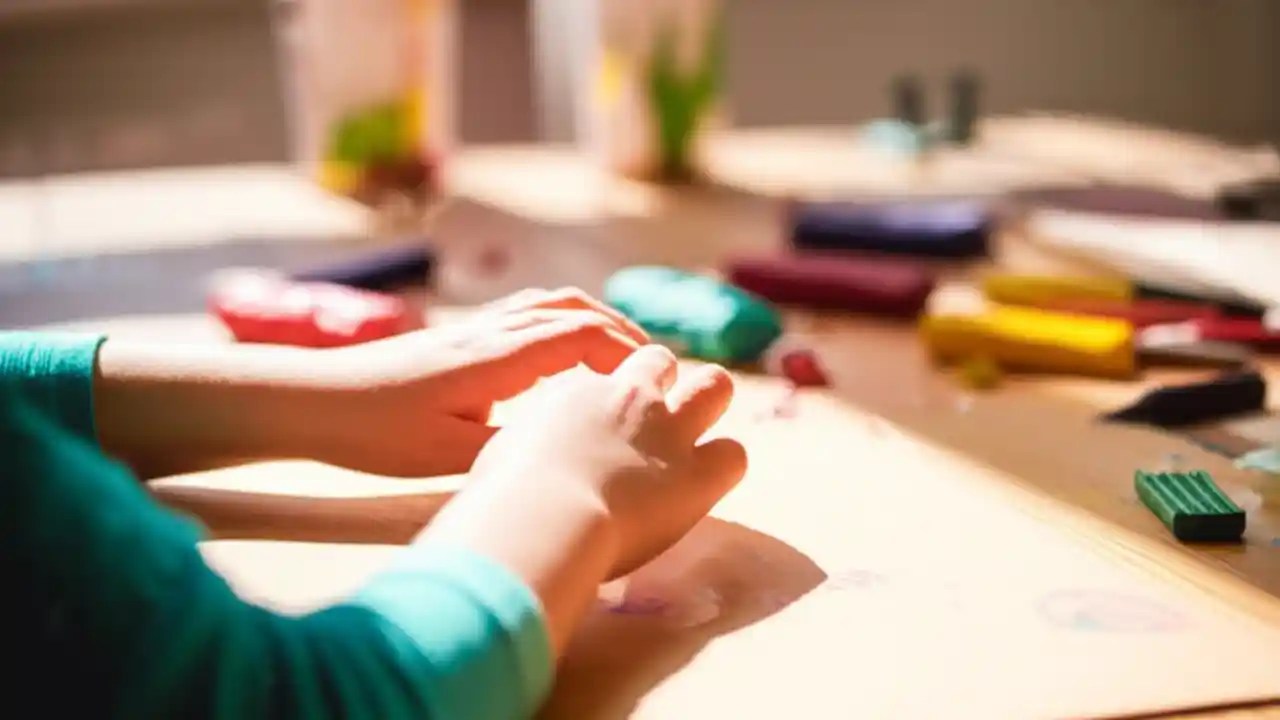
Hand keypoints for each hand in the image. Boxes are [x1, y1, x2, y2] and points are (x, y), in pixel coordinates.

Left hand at [315, 287, 650, 476]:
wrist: (316, 402)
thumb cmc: (377, 432)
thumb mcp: (451, 455)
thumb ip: (517, 446)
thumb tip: (572, 445)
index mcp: (499, 356)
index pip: (582, 334)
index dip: (628, 353)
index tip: (655, 383)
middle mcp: (492, 331)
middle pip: (574, 308)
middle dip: (623, 333)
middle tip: (653, 368)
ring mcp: (475, 328)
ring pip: (550, 305)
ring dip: (594, 322)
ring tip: (620, 358)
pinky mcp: (461, 336)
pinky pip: (527, 314)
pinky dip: (562, 324)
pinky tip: (561, 358)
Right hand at [420, 345, 746, 653]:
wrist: (541, 518)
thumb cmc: (503, 497)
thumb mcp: (501, 453)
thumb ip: (524, 446)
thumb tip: (522, 461)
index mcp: (576, 393)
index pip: (605, 372)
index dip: (611, 390)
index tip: (605, 416)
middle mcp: (627, 398)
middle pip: (660, 361)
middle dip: (664, 380)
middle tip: (655, 420)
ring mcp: (668, 430)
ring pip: (714, 385)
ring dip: (708, 403)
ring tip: (695, 438)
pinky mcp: (697, 473)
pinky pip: (733, 454)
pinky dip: (723, 466)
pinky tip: (704, 486)